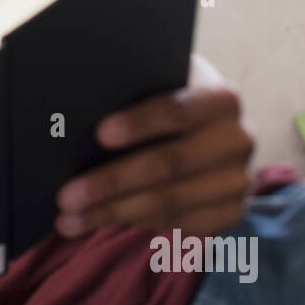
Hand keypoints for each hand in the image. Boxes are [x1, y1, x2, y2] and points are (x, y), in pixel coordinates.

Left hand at [54, 54, 254, 238]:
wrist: (217, 128)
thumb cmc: (172, 98)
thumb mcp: (163, 81)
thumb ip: (136, 89)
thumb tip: (78, 109)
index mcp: (221, 98)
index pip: (177, 110)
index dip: (139, 123)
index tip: (99, 134)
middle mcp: (238, 140)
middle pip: (168, 165)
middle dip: (111, 182)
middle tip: (65, 196)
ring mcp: (239, 181)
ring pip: (167, 202)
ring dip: (111, 213)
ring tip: (67, 219)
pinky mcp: (231, 212)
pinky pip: (174, 223)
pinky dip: (131, 224)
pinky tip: (95, 223)